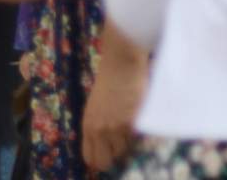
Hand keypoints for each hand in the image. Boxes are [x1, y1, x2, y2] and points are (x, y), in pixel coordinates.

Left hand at [82, 27, 147, 171]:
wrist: (121, 65)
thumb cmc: (108, 83)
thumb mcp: (95, 107)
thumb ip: (97, 127)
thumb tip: (103, 148)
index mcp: (87, 125)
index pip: (90, 158)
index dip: (99, 161)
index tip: (106, 159)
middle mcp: (99, 130)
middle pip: (107, 161)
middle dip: (114, 157)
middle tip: (121, 145)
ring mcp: (116, 128)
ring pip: (125, 151)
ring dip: (128, 144)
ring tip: (129, 125)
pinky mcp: (133, 123)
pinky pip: (138, 140)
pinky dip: (139, 135)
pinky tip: (138, 121)